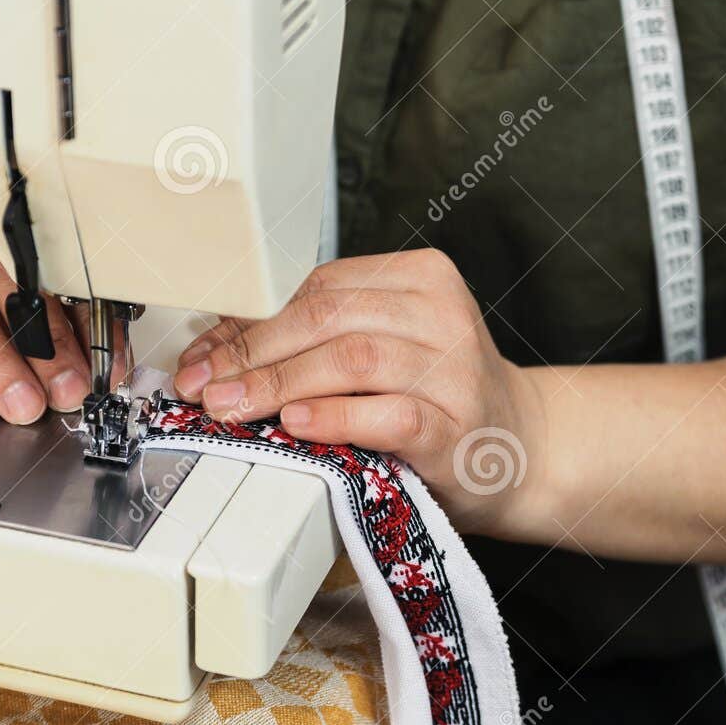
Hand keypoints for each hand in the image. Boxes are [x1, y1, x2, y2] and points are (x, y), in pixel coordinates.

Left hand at [173, 247, 544, 533]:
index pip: (318, 288)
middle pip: (327, 319)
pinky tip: (297, 424)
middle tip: (205, 386)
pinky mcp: (456, 426)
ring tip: (233, 407)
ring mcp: (453, 369)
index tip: (204, 356)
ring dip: (279, 384)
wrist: (521, 448)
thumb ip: (320, 336)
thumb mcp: (386, 345)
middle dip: (253, 354)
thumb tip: (219, 348)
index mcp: (420, 276)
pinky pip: (389, 413)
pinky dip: (335, 417)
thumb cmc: (438, 395)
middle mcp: (441, 313)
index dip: (251, 321)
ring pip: (352, 359)